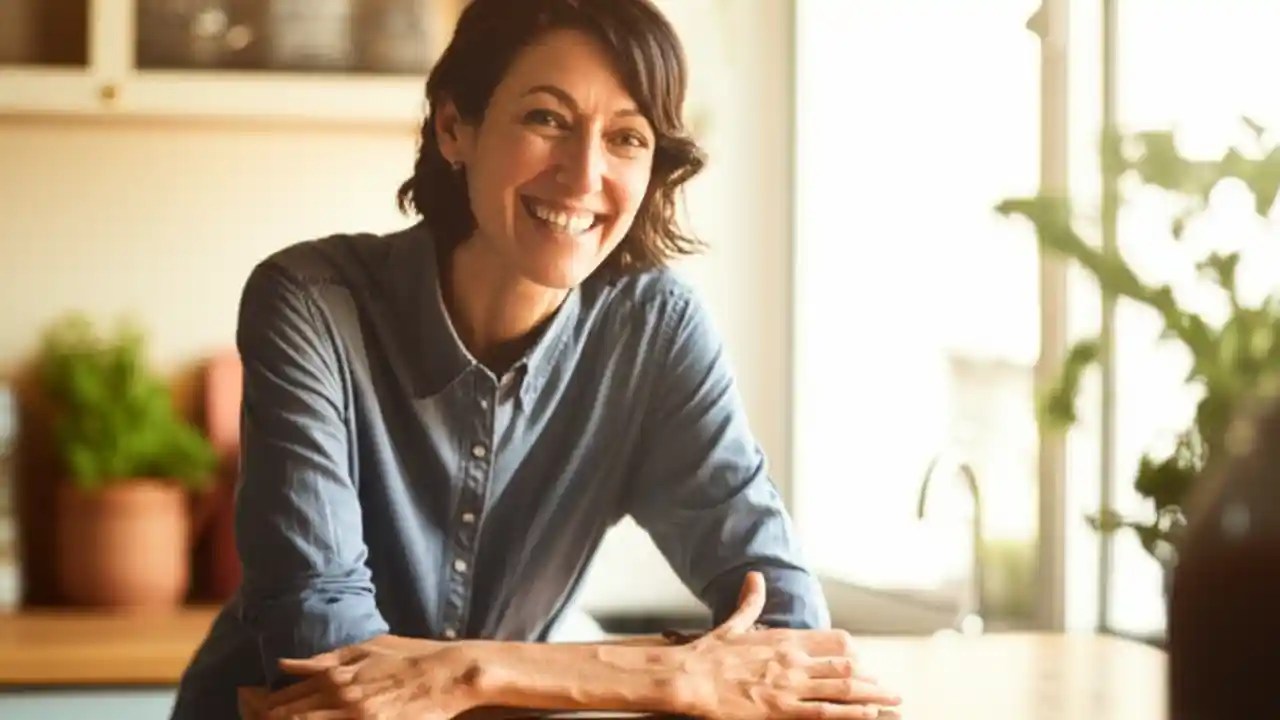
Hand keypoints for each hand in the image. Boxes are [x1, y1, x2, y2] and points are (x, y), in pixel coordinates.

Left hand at [263, 635, 477, 719]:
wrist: (446, 674)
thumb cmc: (408, 657)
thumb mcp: (366, 649)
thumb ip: (325, 659)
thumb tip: (285, 664)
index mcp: (337, 674)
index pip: (289, 697)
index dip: (267, 709)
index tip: (254, 712)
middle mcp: (341, 696)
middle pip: (293, 717)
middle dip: (273, 719)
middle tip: (259, 719)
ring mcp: (356, 715)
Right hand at [674, 572, 901, 719]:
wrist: (691, 678)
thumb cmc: (709, 654)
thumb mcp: (734, 623)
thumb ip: (750, 601)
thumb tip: (755, 577)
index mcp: (784, 638)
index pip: (833, 640)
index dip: (853, 653)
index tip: (863, 661)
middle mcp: (794, 660)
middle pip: (845, 666)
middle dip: (871, 679)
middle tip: (889, 688)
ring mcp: (790, 686)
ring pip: (842, 689)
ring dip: (871, 695)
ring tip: (891, 701)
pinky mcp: (782, 709)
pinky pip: (824, 712)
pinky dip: (850, 713)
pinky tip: (868, 714)